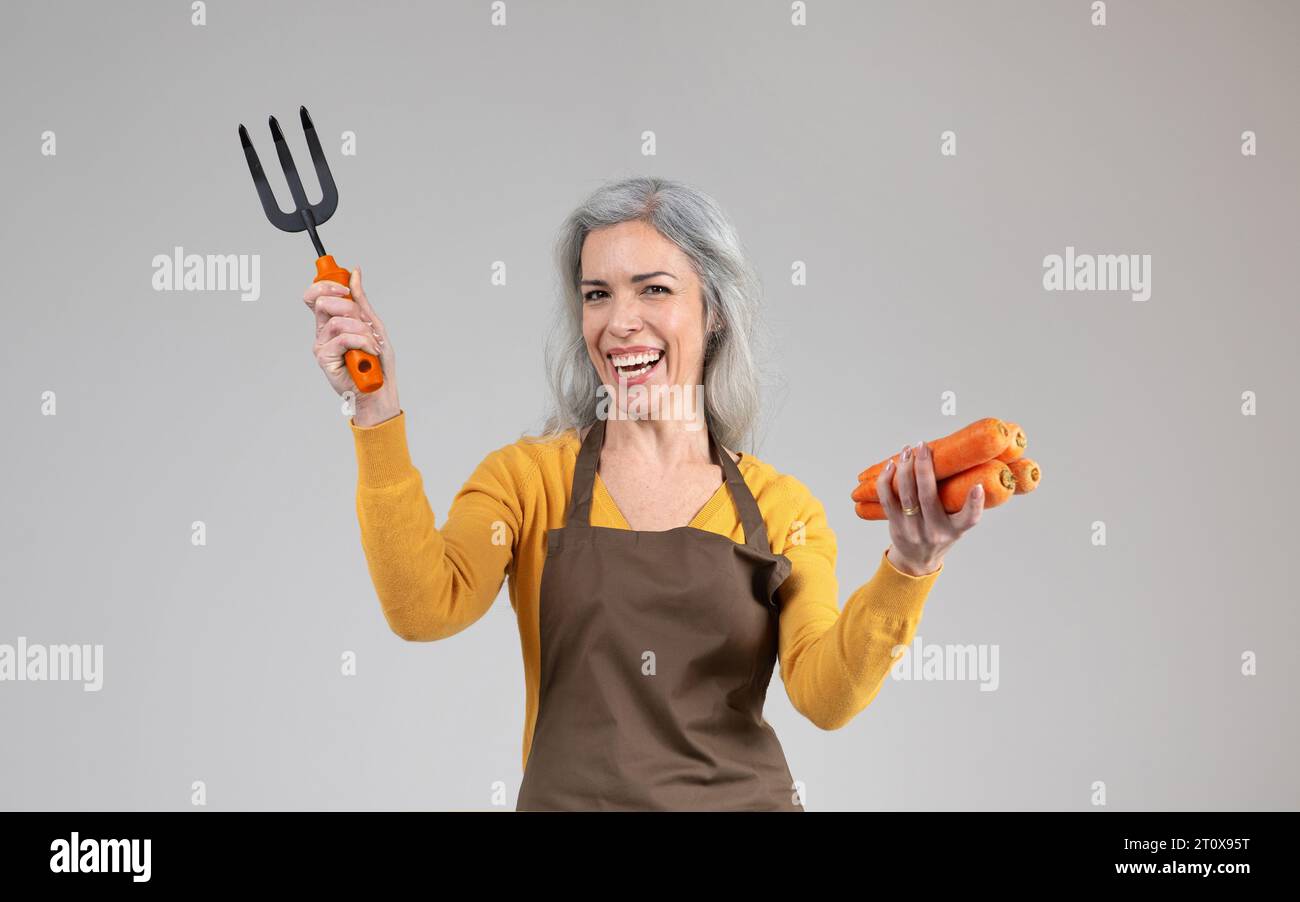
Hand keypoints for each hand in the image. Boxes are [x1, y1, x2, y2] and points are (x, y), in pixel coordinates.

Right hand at [303, 267, 399, 423]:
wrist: (380, 390)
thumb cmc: (378, 361)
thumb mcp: (373, 325)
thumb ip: (361, 300)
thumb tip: (354, 273)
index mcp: (331, 321)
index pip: (315, 296)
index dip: (325, 286)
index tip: (343, 288)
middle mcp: (323, 332)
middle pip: (323, 303)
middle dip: (350, 308)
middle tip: (365, 323)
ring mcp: (322, 345)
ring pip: (337, 321)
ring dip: (362, 330)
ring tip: (372, 345)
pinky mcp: (324, 358)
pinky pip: (342, 338)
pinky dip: (362, 342)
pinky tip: (369, 353)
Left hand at [876, 439, 983, 575]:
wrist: (917, 561)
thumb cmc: (940, 535)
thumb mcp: (955, 525)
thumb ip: (959, 503)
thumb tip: (964, 464)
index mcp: (955, 530)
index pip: (969, 519)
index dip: (974, 503)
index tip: (977, 486)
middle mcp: (934, 531)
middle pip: (928, 497)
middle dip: (924, 468)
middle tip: (923, 447)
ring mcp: (913, 530)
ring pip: (906, 496)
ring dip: (905, 470)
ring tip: (907, 450)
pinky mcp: (895, 526)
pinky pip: (888, 500)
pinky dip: (886, 481)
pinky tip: (890, 465)